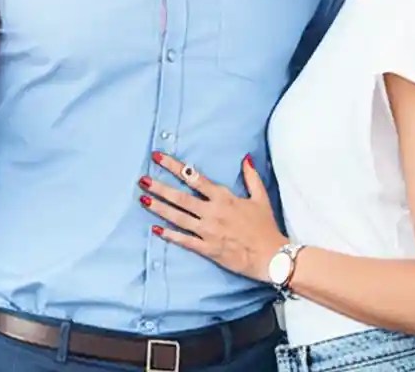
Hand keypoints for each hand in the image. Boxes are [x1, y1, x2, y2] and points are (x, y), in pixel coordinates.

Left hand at [140, 152, 287, 281]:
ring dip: (159, 208)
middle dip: (160, 187)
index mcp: (224, 198)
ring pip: (178, 217)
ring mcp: (208, 231)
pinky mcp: (207, 248)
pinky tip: (156, 229)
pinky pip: (185, 240)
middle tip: (142, 179)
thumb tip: (245, 158)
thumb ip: (251, 177)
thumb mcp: (261, 198)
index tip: (158, 157)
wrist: (272, 256)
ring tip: (143, 199)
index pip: (195, 178)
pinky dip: (170, 235)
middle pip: (181, 197)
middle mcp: (213, 212)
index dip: (175, 167)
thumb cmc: (266, 227)